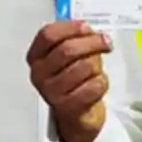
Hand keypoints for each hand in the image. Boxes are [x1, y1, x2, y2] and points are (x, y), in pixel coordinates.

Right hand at [26, 21, 112, 141]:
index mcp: (36, 57)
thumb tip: (89, 31)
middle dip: (92, 43)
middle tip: (105, 42)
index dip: (70, 28)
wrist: (76, 114)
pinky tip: (97, 84)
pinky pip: (93, 86)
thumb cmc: (73, 79)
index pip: (48, 35)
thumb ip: (75, 38)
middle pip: (67, 50)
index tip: (87, 27)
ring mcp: (52, 92)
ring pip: (83, 67)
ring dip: (97, 66)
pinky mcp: (68, 108)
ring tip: (96, 71)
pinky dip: (101, 82)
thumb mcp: (69, 55)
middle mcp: (39, 75)